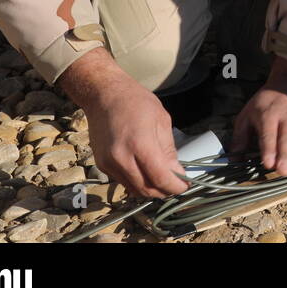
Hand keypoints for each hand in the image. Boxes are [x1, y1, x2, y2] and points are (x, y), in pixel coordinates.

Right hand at [60, 49, 187, 197]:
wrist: (104, 95)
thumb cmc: (136, 102)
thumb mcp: (162, 121)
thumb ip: (168, 150)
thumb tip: (176, 173)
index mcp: (140, 144)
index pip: (160, 178)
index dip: (175, 187)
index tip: (185, 186)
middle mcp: (121, 158)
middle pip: (146, 189)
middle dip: (164, 191)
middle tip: (175, 185)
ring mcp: (108, 163)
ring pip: (134, 189)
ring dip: (150, 189)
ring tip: (162, 179)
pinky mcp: (101, 165)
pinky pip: (123, 181)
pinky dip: (136, 181)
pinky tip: (145, 172)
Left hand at [231, 57, 286, 175]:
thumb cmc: (265, 104)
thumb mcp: (246, 115)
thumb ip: (240, 138)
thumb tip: (233, 160)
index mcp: (268, 116)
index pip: (268, 135)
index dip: (268, 149)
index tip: (268, 164)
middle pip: (286, 140)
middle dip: (286, 156)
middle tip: (285, 171)